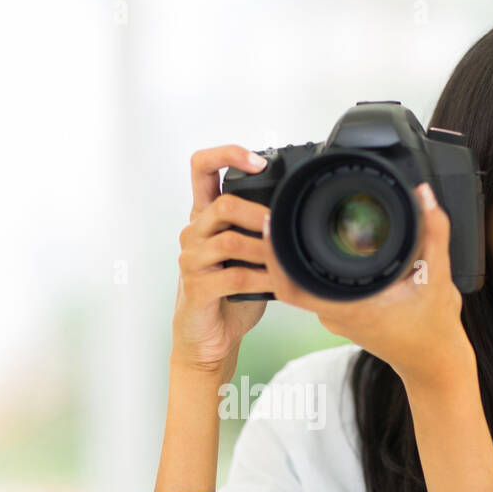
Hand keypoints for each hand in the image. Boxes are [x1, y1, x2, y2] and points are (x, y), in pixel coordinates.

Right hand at [171, 145, 277, 380]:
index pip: (201, 167)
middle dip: (259, 212)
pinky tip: (277, 284)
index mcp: (204, 217)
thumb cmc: (231, 292)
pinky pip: (233, 276)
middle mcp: (193, 233)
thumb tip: (301, 211)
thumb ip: (261, 229)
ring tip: (284, 258)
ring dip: (264, 249)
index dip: (228, 155)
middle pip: (222, 204)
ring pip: (229, 240)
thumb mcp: (248, 253)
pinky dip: (261, 279)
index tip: (258, 161)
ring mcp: (191, 260)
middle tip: (283, 225)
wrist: (211, 336)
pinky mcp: (196, 288)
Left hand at [264, 181, 473, 385]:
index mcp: (349, 308)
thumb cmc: (434, 329)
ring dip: (299, 256)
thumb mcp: (438, 276)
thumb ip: (434, 232)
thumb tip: (424, 194)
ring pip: (305, 283)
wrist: (434, 362)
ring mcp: (337, 317)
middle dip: (284, 246)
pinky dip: (316, 266)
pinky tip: (325, 244)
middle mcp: (336, 315)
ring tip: (298, 221)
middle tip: (281, 213)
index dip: (274, 257)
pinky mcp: (343, 315)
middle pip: (292, 279)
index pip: (292, 287)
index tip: (270, 227)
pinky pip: (318, 288)